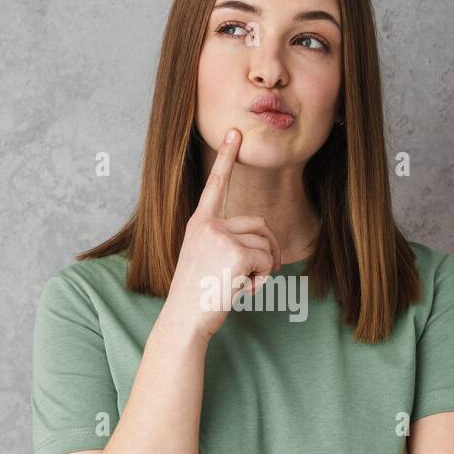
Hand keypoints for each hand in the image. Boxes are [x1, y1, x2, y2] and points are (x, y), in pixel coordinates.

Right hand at [161, 128, 282, 340]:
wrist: (183, 320)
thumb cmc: (196, 297)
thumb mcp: (204, 261)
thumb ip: (225, 243)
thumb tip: (265, 245)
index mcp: (199, 223)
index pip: (216, 185)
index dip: (226, 157)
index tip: (234, 132)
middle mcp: (208, 224)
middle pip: (260, 224)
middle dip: (270, 249)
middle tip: (264, 272)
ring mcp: (221, 236)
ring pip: (267, 244)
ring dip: (265, 268)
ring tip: (243, 285)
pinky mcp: (236, 252)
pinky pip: (267, 260)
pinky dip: (263, 279)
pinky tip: (242, 290)